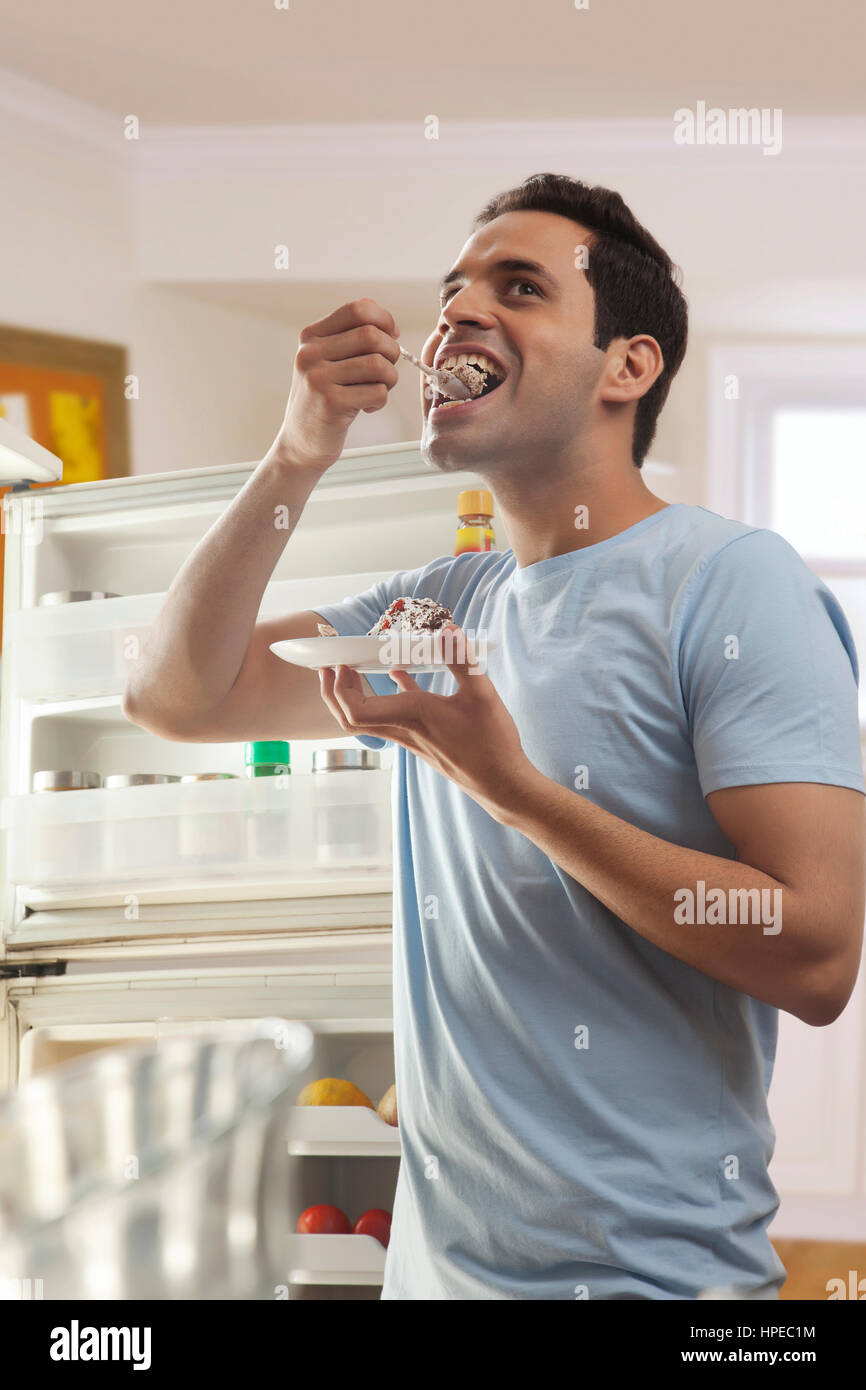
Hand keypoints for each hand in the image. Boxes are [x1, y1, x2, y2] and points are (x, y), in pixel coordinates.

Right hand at [271, 298, 400, 472]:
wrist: (301, 442)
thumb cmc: (325, 399)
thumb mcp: (329, 362)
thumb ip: (353, 339)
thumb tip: (391, 328)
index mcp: (311, 336)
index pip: (358, 309)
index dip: (384, 320)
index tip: (391, 337)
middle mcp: (310, 353)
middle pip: (372, 335)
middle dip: (392, 353)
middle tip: (385, 371)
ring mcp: (318, 378)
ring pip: (378, 364)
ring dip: (390, 379)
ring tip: (378, 390)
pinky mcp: (330, 403)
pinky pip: (377, 392)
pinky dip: (381, 400)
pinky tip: (366, 407)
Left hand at [317, 624, 537, 822]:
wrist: (500, 782)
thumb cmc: (491, 742)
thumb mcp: (481, 693)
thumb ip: (461, 659)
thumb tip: (449, 628)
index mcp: (411, 716)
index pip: (355, 710)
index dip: (339, 688)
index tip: (341, 663)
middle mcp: (403, 729)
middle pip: (350, 718)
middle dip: (333, 692)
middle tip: (331, 666)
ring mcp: (410, 738)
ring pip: (367, 720)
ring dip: (353, 695)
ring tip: (353, 668)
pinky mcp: (421, 740)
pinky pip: (391, 717)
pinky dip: (385, 696)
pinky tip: (397, 675)